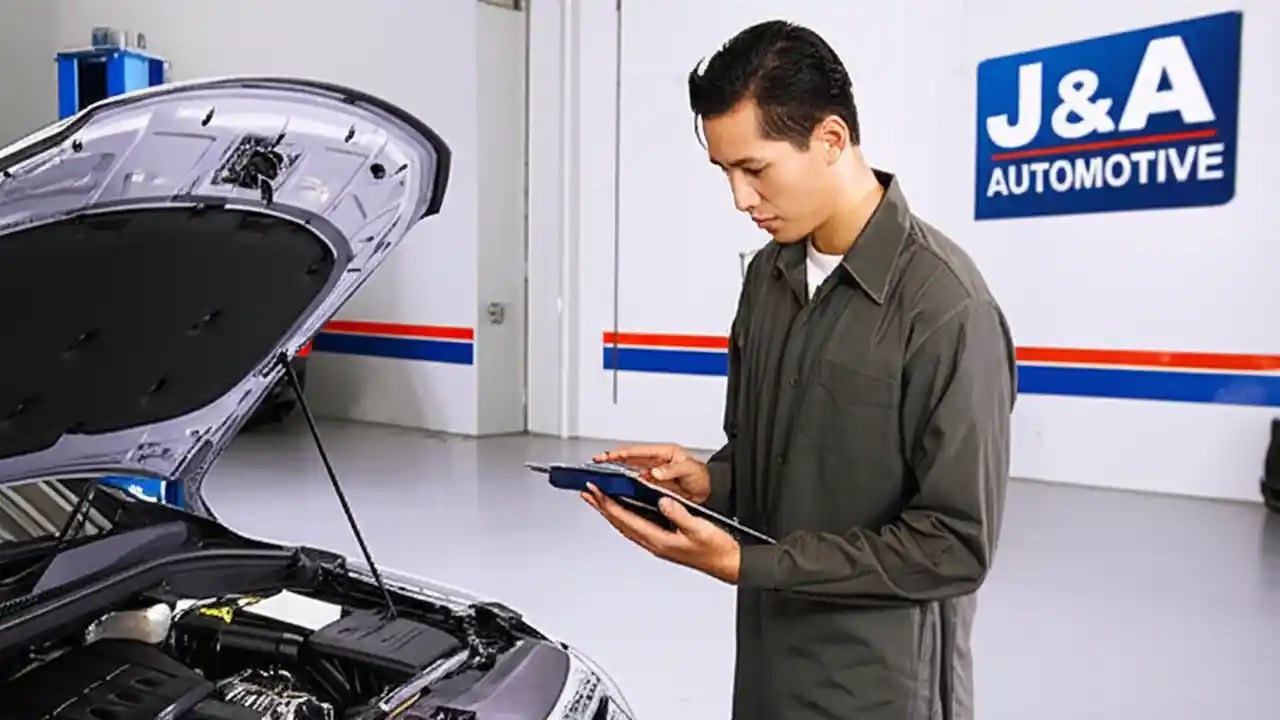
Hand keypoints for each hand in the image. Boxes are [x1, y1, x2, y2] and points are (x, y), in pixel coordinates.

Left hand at [582, 482, 740, 583]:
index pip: (626, 519)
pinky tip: (623, 509)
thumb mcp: (698, 527)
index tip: (596, 491)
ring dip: (610, 511)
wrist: (726, 562)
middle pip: (620, 523)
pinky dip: (624, 516)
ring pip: (626, 525)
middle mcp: (654, 543)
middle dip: (602, 506)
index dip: (609, 504)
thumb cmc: (714, 549)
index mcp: (659, 540)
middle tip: (587, 492)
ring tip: (598, 499)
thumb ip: (678, 513)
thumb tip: (662, 501)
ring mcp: (657, 543)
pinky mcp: (662, 541)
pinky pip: (636, 527)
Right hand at [593, 444, 711, 503]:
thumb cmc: (702, 476)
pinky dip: (624, 487)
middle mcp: (655, 462)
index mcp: (663, 454)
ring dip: (614, 475)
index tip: (604, 456)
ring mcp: (653, 474)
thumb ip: (672, 470)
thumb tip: (655, 472)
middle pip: (627, 460)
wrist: (711, 491)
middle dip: (610, 462)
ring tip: (599, 479)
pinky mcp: (654, 486)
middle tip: (594, 465)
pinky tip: (616, 493)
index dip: (618, 454)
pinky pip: (634, 485)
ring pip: (628, 472)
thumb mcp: (689, 470)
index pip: (635, 451)